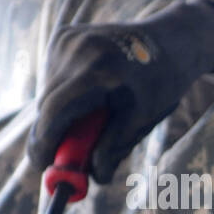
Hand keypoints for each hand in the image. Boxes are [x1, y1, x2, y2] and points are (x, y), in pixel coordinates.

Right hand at [27, 0, 213, 183]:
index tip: (42, 165)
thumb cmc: (163, 82)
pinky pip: (54, 78)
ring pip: (48, 91)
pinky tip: (92, 94)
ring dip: (60, 114)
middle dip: (51, 135)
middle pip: (48, 103)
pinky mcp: (63, 36)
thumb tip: (94, 177)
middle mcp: (78, 49)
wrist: (172, 39)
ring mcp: (67, 39)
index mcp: (101, 69)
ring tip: (95, 117)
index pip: (56, 110)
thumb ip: (115, 146)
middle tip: (59, 160)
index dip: (45, 141)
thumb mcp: (144, 118)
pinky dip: (65, 95)